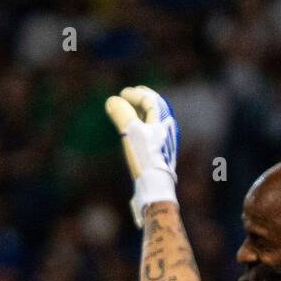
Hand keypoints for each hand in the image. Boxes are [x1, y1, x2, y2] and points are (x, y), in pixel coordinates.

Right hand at [105, 86, 178, 225]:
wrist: (156, 186)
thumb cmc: (145, 157)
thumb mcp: (131, 132)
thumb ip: (122, 114)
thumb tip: (113, 101)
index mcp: (163, 121)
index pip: (150, 100)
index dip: (136, 94)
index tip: (122, 94)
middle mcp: (167, 129)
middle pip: (156, 109)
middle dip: (142, 100)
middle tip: (130, 95)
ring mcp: (165, 143)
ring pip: (154, 122)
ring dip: (140, 113)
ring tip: (129, 112)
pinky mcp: (160, 155)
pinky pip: (152, 134)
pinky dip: (141, 127)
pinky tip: (133, 134)